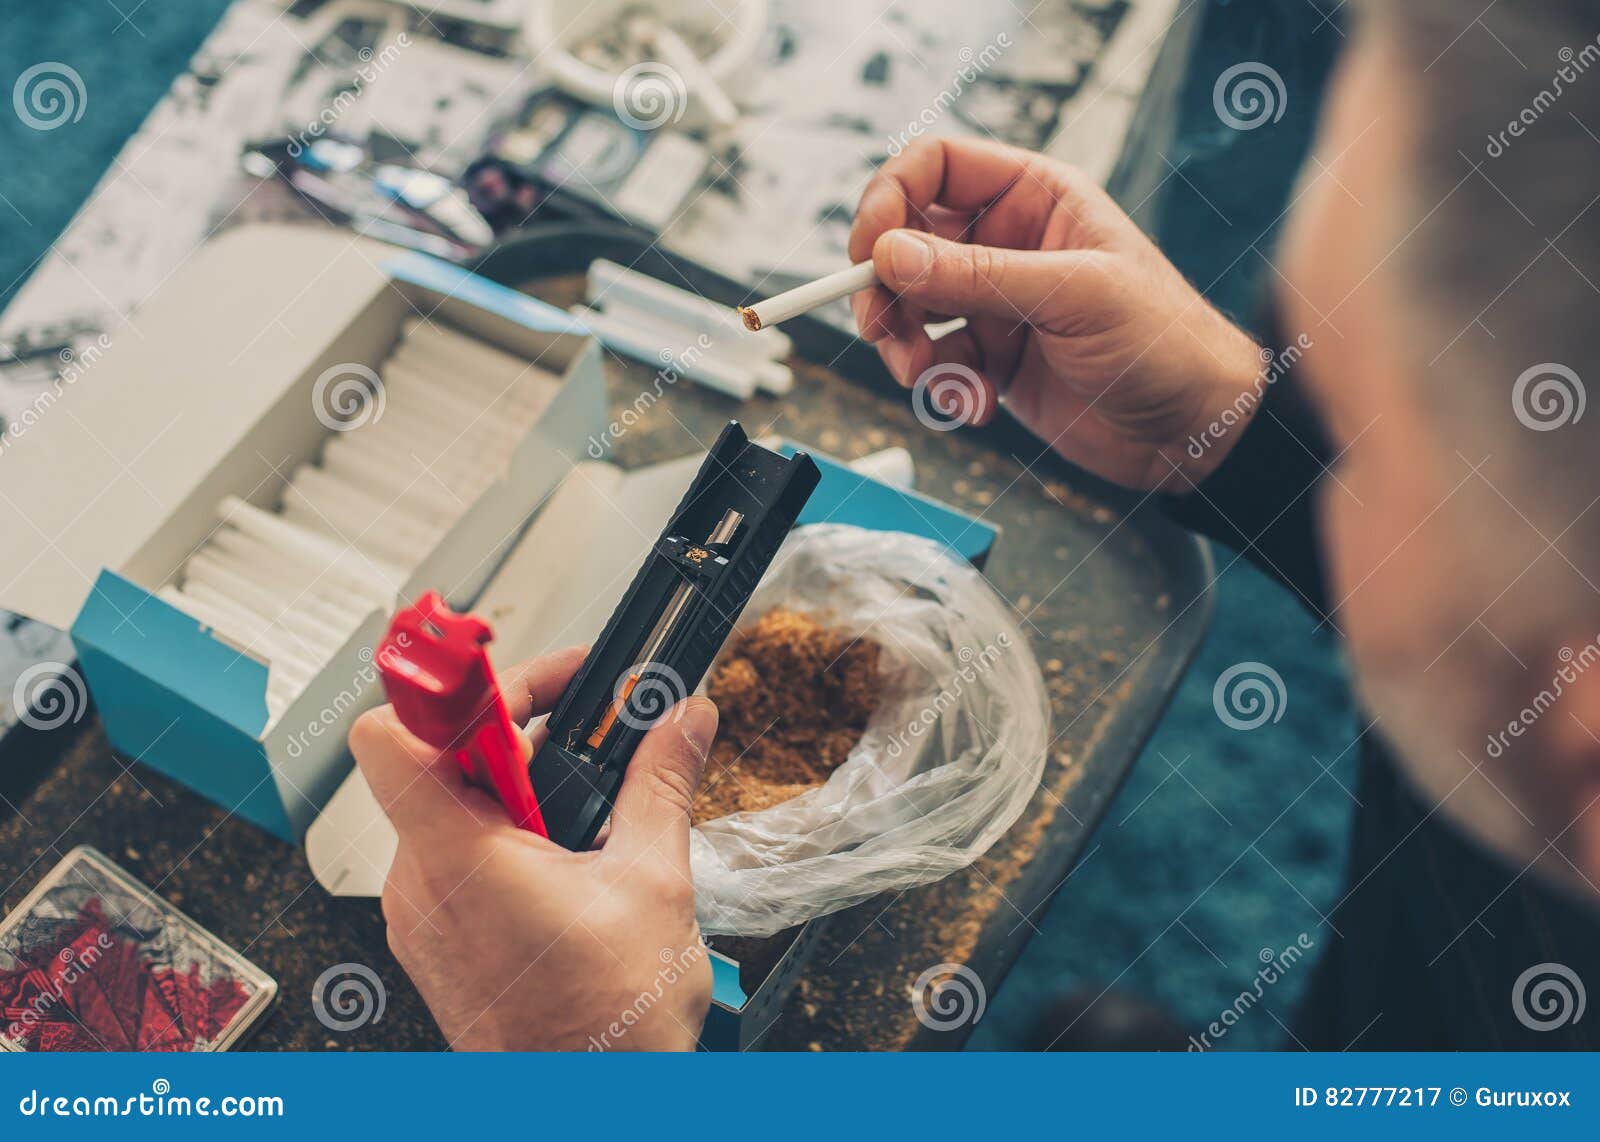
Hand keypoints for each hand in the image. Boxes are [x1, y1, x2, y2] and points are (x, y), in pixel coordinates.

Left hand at [350, 647, 717, 1050]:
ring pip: (445, 807)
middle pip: (434, 759)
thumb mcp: (654, 882)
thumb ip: (663, 783)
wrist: (587, 1111)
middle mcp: (420, 882)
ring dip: (514, 784)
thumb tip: (683, 720)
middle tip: (584, 721)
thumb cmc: (607, 1028)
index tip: (504, 670)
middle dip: (514, 728)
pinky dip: (502, 833)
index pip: (393, 735)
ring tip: (587, 798)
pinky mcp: (434, 940)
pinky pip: (450, 855)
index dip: (444, 685)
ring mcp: (420, 915)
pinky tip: (566, 852)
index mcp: (460, 856)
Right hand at [849, 137, 1264, 489]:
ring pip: (911, 309)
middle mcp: (1008, 242)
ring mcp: (998, 302)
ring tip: (930, 380)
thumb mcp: (1072, 296)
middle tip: (880, 330)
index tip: (870, 250)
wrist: (1195, 430)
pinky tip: (977, 406)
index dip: (890, 198)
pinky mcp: (993, 360)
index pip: (936, 167)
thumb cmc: (1164, 341)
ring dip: (904, 347)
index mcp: (1034, 196)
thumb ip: (977, 276)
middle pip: (906, 242)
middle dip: (885, 289)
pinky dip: (943, 389)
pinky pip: (937, 363)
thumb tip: (889, 253)